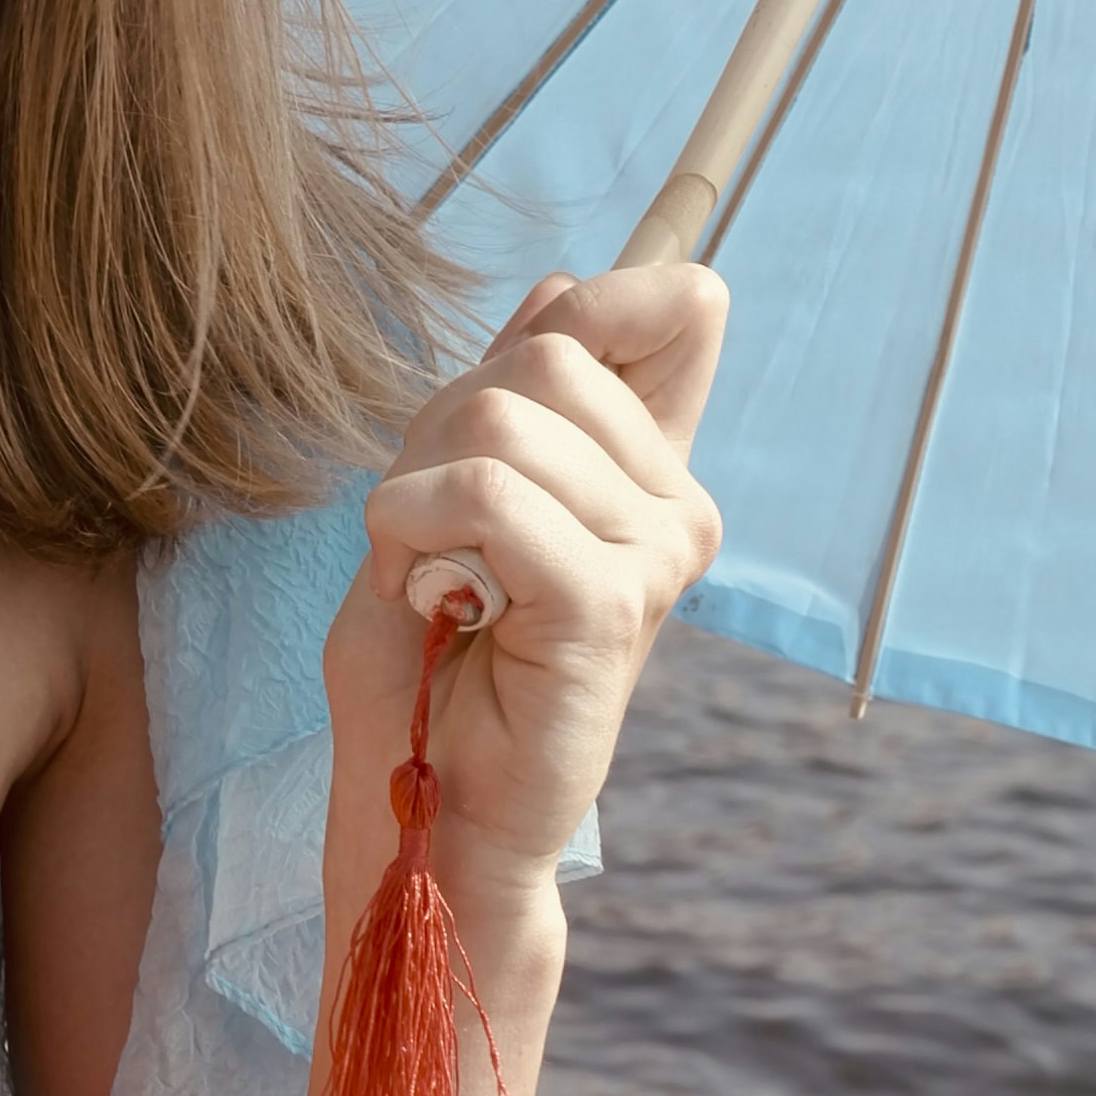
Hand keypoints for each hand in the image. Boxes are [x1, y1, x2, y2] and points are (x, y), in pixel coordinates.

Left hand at [328, 265, 724, 890]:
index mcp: (651, 469)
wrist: (424, 808)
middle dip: (440, 429)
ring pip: (501, 424)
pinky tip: (422, 596)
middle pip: (546, 356)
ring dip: (413, 495)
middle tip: (430, 534)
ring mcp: (656, 555)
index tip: (511, 386)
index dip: (589, 309)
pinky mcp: (612, 607)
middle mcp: (677, 505)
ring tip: (428, 580)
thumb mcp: (446, 492)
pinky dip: (412, 528)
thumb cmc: (427, 661)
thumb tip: (562, 287)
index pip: (682, 306)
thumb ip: (509, 396)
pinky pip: (490, 498)